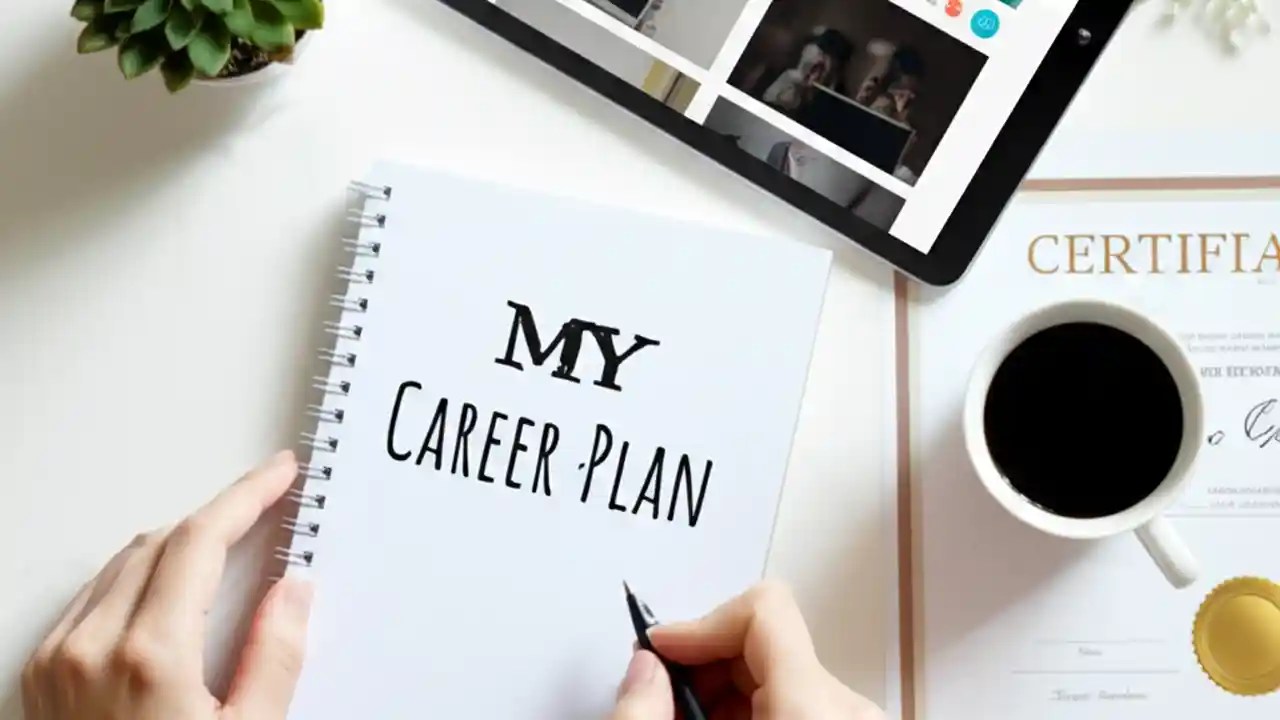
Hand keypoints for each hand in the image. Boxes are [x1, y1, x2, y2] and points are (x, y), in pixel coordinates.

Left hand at [22, 451, 312, 719]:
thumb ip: (275, 657)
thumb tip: (292, 592)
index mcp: (149, 656)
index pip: (200, 540)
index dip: (246, 496)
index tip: (278, 474)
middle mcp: (90, 647)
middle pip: (160, 541)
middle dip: (217, 518)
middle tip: (264, 509)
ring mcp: (55, 661)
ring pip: (121, 564)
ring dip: (176, 547)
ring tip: (224, 554)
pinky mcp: (37, 677)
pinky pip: (91, 599)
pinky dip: (135, 581)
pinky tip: (168, 598)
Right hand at [610, 582, 884, 719]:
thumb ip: (650, 713)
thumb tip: (645, 670)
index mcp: (817, 709)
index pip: (764, 608)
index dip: (699, 622)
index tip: (660, 646)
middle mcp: (848, 710)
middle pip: (765, 643)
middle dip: (702, 663)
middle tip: (659, 695)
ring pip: (778, 675)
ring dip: (721, 692)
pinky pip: (795, 701)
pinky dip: (750, 711)